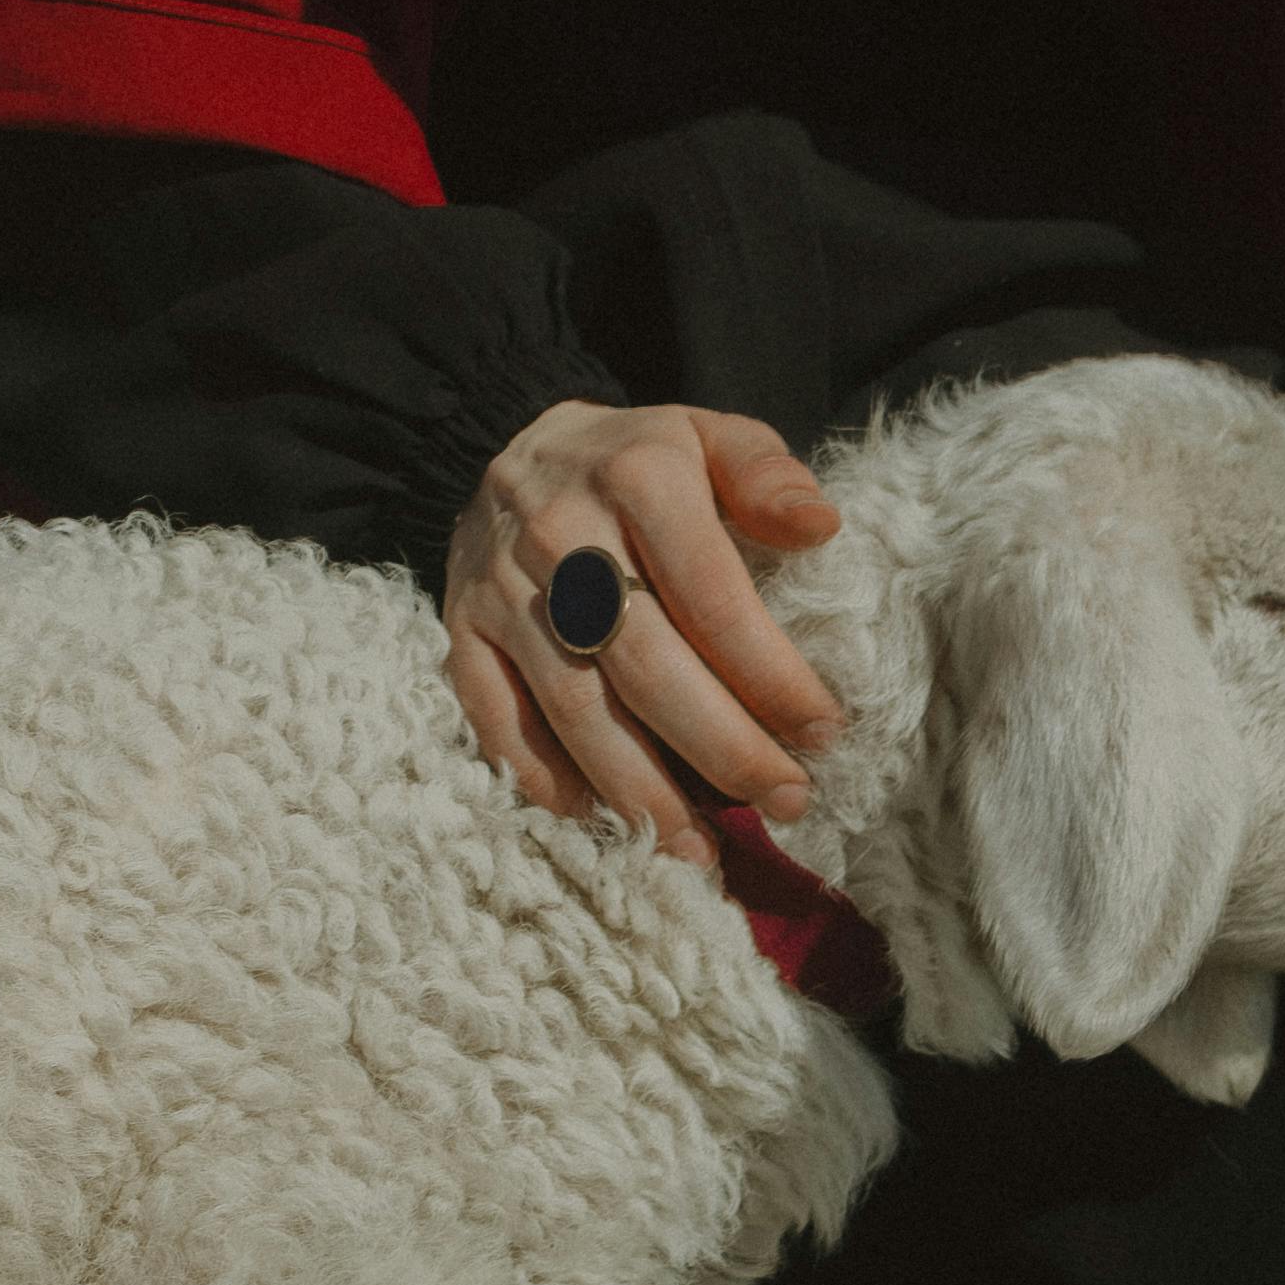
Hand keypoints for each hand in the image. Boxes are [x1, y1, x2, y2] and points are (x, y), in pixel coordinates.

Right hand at [444, 398, 844, 865]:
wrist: (514, 444)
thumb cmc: (640, 459)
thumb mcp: (711, 436)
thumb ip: (767, 475)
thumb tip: (820, 528)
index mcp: (638, 477)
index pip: (711, 595)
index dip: (769, 673)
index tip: (822, 731)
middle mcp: (563, 534)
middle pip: (646, 665)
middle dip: (722, 748)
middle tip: (785, 799)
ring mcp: (503, 589)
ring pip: (574, 707)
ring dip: (640, 790)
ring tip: (702, 847)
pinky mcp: (462, 631)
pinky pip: (497, 720)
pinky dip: (546, 779)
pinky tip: (604, 820)